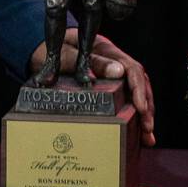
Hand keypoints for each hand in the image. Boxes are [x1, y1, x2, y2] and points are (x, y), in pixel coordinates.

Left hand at [28, 28, 155, 145]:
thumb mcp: (66, 54)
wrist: (40, 49)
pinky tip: (138, 133)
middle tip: (147, 129)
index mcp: (106, 49)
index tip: (141, 108)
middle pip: (139, 83)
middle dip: (146, 106)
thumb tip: (118, 71)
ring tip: (147, 137)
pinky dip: (133, 115)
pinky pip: (126, 99)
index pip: (132, 69)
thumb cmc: (51, 50)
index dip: (139, 89)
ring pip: (136, 92)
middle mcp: (113, 60)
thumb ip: (91, 61)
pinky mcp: (108, 84)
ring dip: (144, 114)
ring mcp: (112, 72)